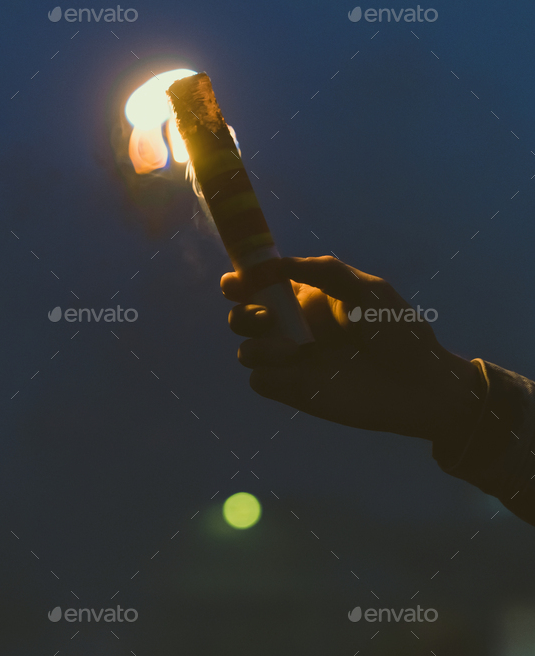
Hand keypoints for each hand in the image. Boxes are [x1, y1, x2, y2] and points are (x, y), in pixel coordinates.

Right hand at [221, 256, 485, 442]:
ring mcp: (293, 362)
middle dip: (244, 314)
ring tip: (293, 349)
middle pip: (243, 318)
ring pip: (247, 350)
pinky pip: (259, 381)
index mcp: (308, 299)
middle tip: (268, 318)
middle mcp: (294, 328)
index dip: (241, 281)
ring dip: (258, 346)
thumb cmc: (397, 331)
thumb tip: (276, 263)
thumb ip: (323, 272)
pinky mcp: (295, 391)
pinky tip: (296, 369)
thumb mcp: (366, 289)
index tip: (236, 281)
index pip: (261, 286)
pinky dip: (268, 373)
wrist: (419, 383)